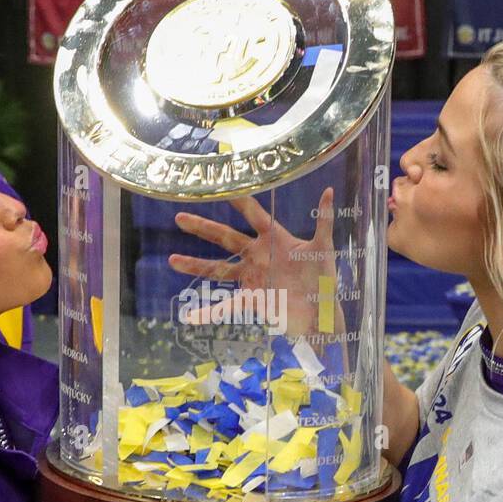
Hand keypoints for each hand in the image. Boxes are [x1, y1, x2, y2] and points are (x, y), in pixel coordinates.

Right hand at [169, 188, 338, 336]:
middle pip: (226, 238)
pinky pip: (227, 305)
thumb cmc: (324, 279)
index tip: (220, 185)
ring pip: (218, 269)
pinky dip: (209, 312)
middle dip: (202, 228)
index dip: (238, 200)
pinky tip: (191, 316)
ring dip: (195, 265)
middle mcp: (259, 255)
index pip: (253, 215)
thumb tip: (330, 191)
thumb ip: (325, 220)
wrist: (323, 314)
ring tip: (172, 260)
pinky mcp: (253, 299)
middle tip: (179, 217)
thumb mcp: (324, 249)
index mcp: (275, 239)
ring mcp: (252, 277)